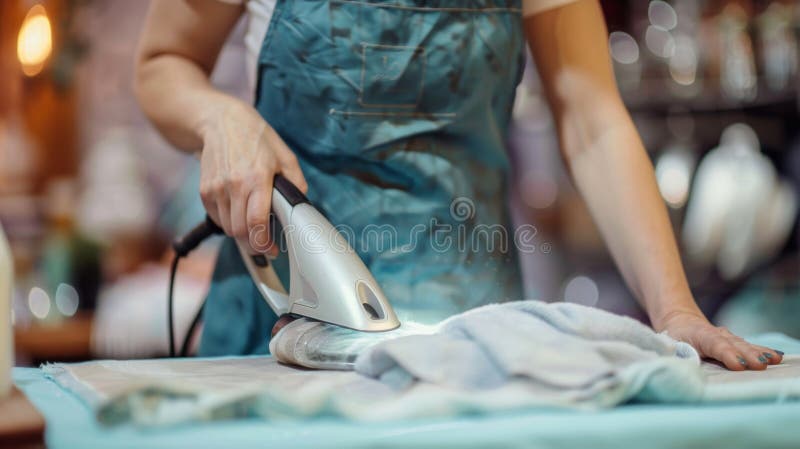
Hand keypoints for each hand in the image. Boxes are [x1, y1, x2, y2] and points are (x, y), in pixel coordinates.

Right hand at [198, 98, 306, 254]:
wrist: (222, 122)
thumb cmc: (256, 138)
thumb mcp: (285, 156)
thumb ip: (296, 183)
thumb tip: (299, 207)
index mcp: (256, 178)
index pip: (256, 222)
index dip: (264, 242)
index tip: (272, 249)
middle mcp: (233, 185)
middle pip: (240, 231)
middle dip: (254, 243)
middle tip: (266, 244)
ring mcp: (216, 189)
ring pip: (228, 228)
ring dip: (242, 234)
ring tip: (254, 227)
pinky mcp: (205, 191)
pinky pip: (218, 218)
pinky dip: (229, 222)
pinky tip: (239, 213)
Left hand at [658, 311, 783, 370]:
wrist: (679, 320)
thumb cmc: (673, 336)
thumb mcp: (668, 345)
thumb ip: (675, 354)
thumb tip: (680, 366)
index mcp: (699, 335)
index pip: (715, 344)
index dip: (727, 354)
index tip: (738, 365)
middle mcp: (716, 334)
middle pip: (734, 344)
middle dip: (748, 355)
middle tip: (760, 365)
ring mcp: (727, 337)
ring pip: (743, 344)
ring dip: (758, 353)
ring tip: (773, 360)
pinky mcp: (733, 341)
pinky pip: (748, 347)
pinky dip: (761, 352)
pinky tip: (775, 357)